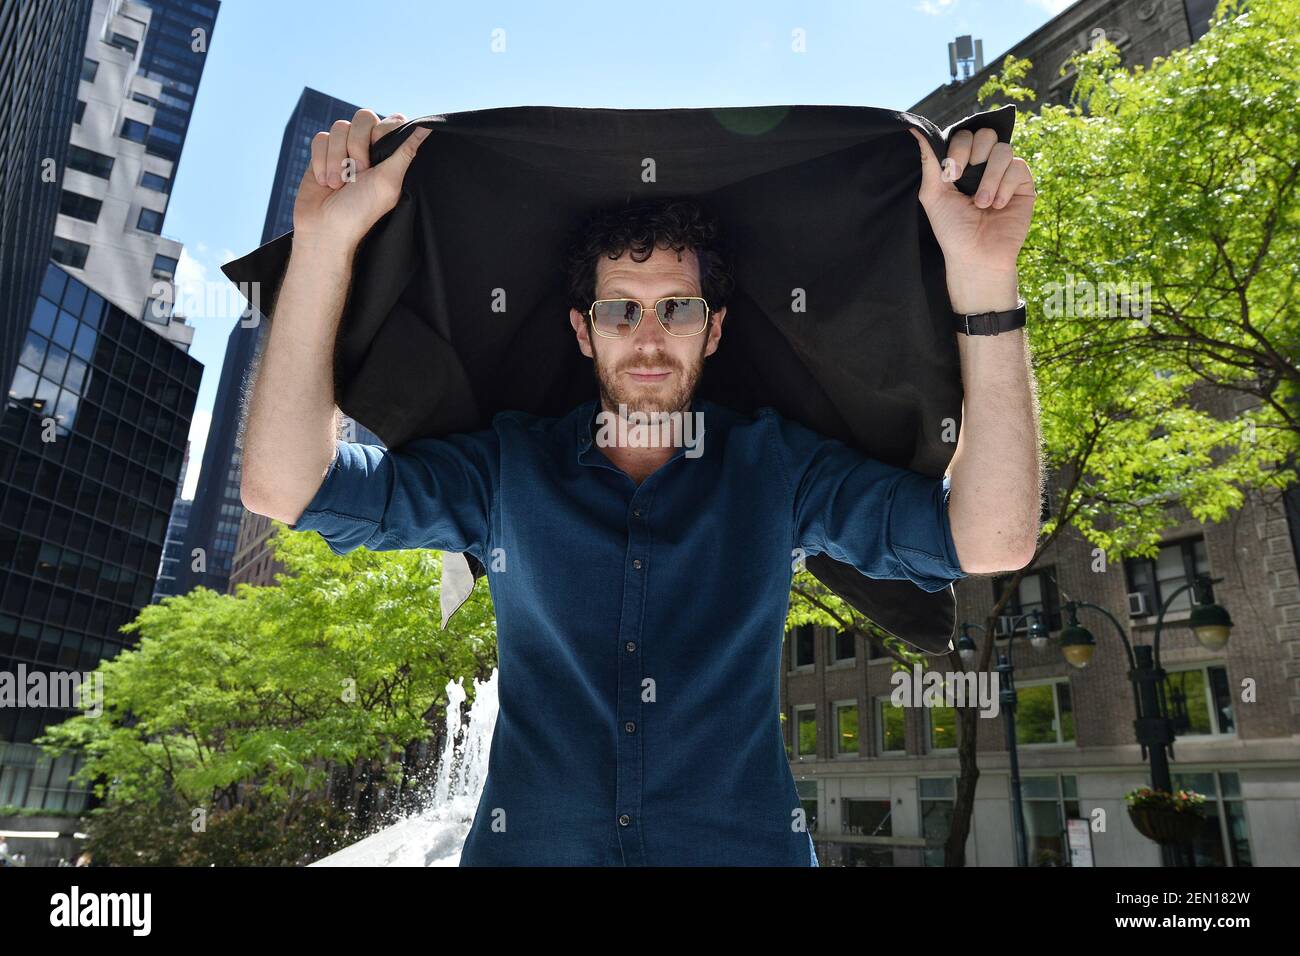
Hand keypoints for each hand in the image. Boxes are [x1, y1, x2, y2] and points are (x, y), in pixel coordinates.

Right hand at [292, 108, 431, 249]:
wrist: (325, 228)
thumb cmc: (360, 210)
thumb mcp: (389, 181)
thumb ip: (406, 152)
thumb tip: (430, 127)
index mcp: (390, 155)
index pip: (392, 121)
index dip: (381, 134)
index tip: (376, 162)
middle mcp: (369, 148)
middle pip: (363, 117)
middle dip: (356, 147)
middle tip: (357, 174)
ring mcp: (345, 149)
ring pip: (339, 127)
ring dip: (336, 158)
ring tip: (338, 184)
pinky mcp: (323, 153)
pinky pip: (320, 138)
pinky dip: (321, 161)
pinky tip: (325, 181)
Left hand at [908, 126, 1034, 276]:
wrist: (975, 256)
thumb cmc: (952, 229)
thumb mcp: (933, 194)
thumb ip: (929, 161)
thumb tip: (914, 129)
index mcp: (963, 165)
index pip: (965, 136)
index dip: (959, 148)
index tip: (950, 175)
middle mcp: (985, 165)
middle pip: (986, 134)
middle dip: (974, 155)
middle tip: (964, 181)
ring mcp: (1005, 174)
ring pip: (1003, 150)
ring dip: (989, 178)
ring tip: (981, 204)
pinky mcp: (1023, 185)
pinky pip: (1018, 168)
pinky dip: (1004, 187)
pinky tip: (997, 207)